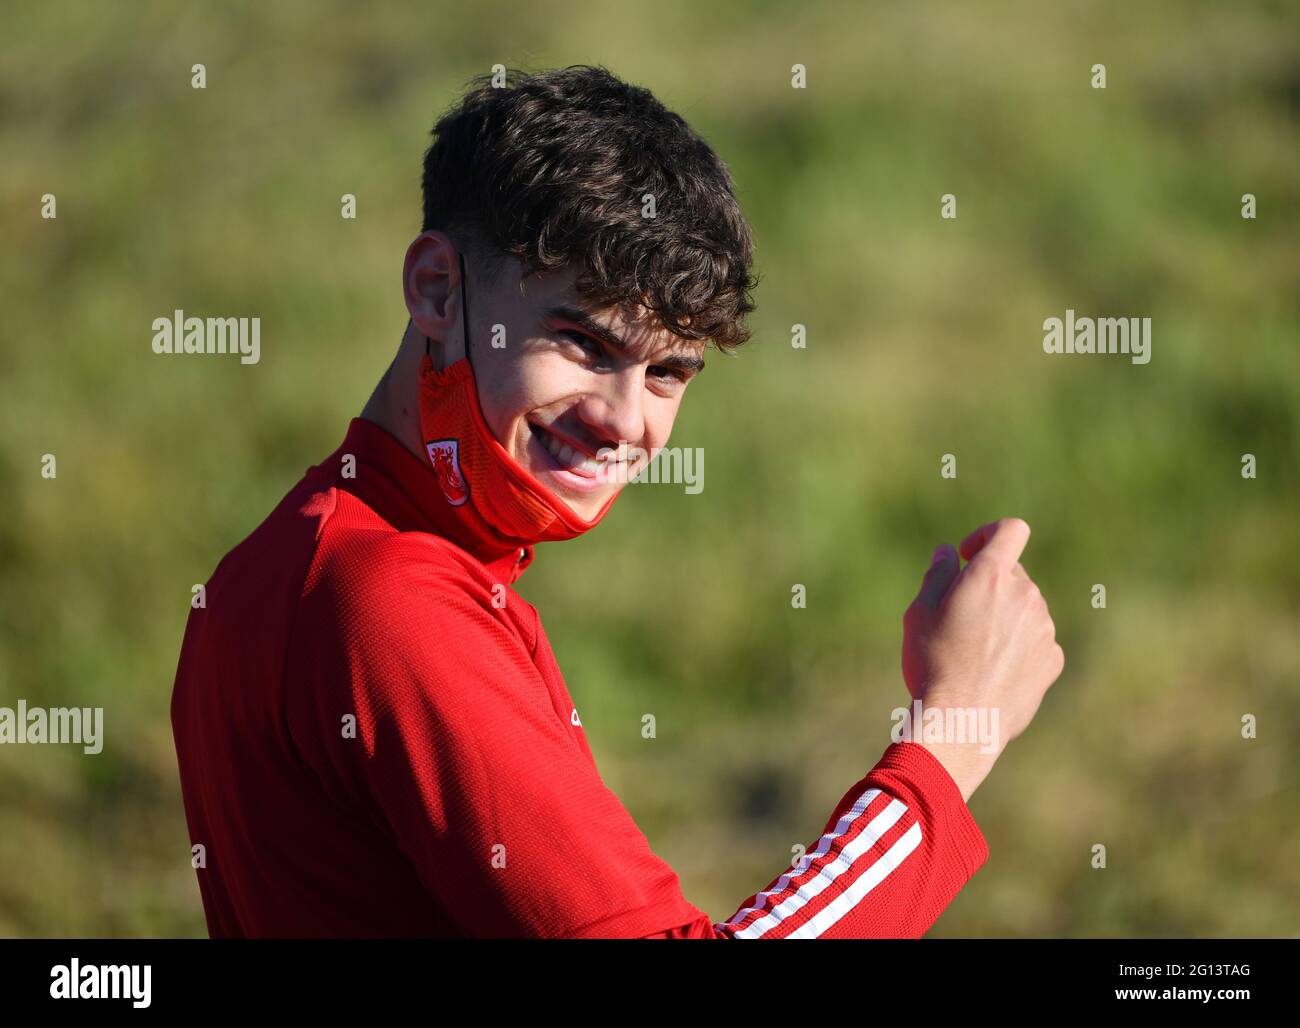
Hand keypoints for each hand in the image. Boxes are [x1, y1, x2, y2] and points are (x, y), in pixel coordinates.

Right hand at [900, 518, 1064, 800]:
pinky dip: (1017, 646)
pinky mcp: (1052, 660)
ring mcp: (1044, 628)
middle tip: (956, 617)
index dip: (988, 535)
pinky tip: (992, 671)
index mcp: (991, 576)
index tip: (967, 556)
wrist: (962, 723)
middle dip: (988, 586)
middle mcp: (1026, 595)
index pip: (1010, 530)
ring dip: (1003, 617)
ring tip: (973, 651)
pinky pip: (1035, 640)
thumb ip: (936, 574)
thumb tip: (947, 554)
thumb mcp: (919, 612)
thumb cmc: (932, 663)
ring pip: (1025, 608)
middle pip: (1012, 574)